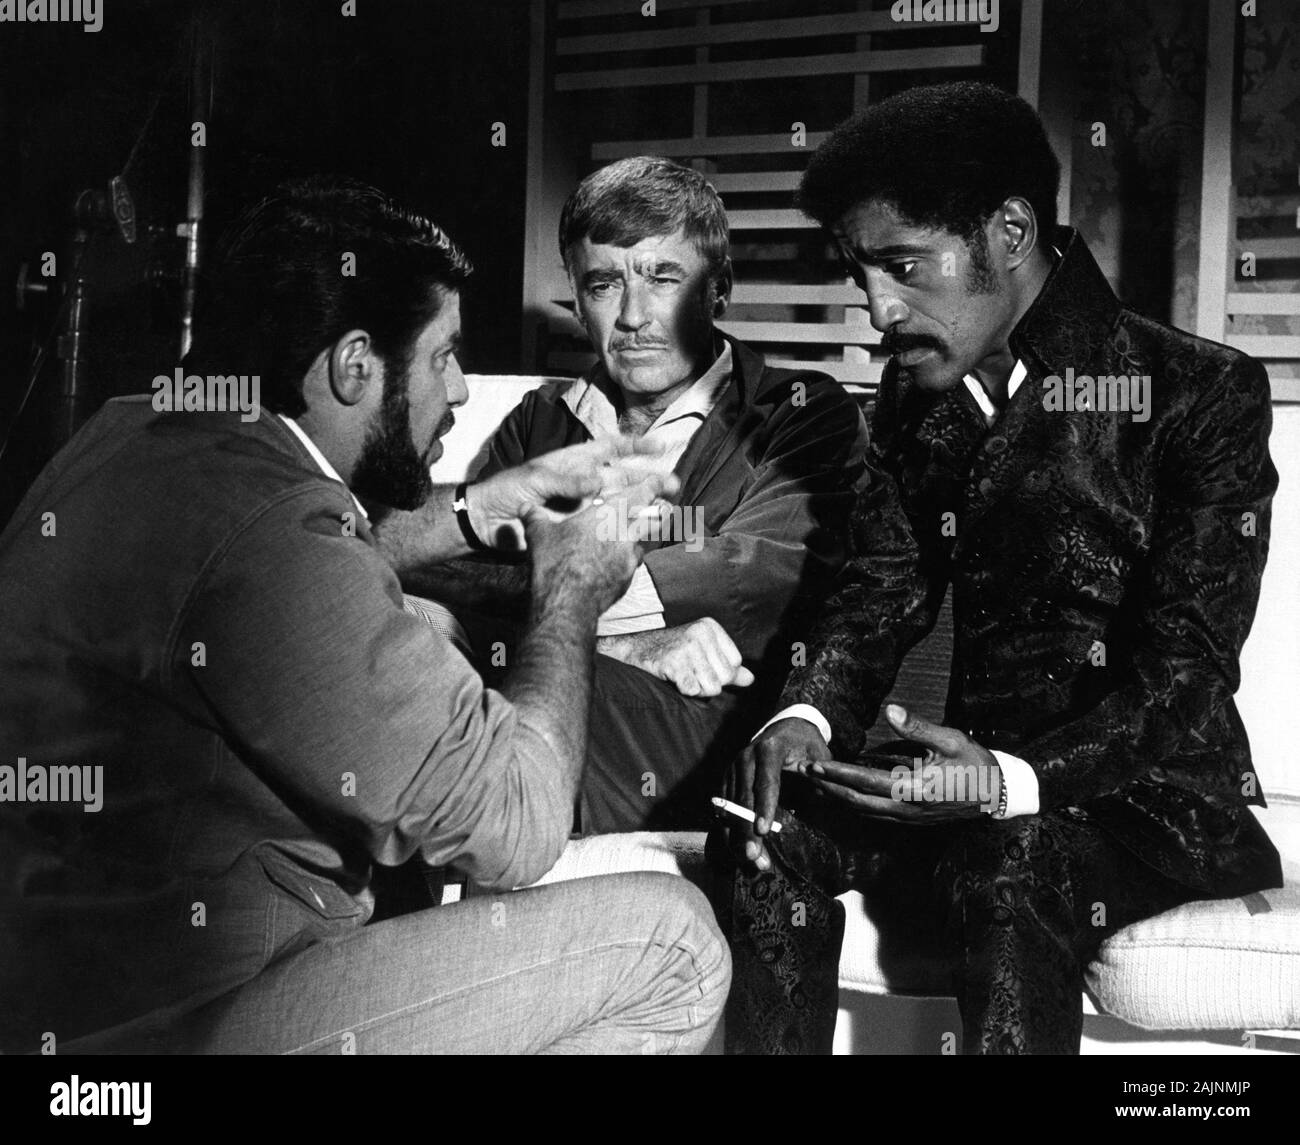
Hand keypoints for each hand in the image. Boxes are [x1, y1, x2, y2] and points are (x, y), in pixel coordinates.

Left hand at [469, 437, 674, 549]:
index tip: (659, 445)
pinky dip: (624, 529)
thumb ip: (566, 481)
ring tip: (667, 509)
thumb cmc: (505, 492)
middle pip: (622, 478)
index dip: (634, 445)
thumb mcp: (534, 480)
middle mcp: (582, 483)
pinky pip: (605, 527)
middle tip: (672, 484)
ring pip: (619, 504)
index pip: (609, 448)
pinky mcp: (577, 528)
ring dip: (642, 506)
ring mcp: (581, 506)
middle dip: (648, 479)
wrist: (486, 522)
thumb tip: (597, 481)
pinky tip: (643, 532)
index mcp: (573, 462)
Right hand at [522, 471, 675, 615]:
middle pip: (657, 518)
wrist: (567, 604)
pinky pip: (634, 565)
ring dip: (646, 537)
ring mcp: (629, 558)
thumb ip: (535, 517)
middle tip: (663, 507)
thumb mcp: (540, 535)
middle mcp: (626, 534)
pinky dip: (629, 560)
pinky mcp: (627, 579)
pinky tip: (618, 562)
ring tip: (639, 535)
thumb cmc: (555, 563)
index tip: (659, 482)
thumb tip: (525, 507)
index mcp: (608, 514)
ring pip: (648, 542)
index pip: (640, 493)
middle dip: (661, 511)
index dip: (652, 486)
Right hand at [599, 617, 754, 697]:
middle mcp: (700, 633)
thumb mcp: (702, 651)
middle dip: (709, 682)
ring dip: (696, 688)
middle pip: (725, 676)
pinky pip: (693, 690)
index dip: (719, 672)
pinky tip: (673, 679)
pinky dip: (684, 690)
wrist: (633, 649)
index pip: (735, 663)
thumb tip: (750, 679)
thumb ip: (728, 665)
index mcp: (710, 627)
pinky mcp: (673, 662)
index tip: (700, 665)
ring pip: (712, 686)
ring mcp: (686, 647)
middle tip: (689, 672)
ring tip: (681, 675)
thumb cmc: (670, 651)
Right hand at [722, 716, 831, 871]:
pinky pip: (724, 810)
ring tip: (752, 864)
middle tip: (754, 858)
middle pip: (743, 798)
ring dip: (738, 838)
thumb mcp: (819, 757)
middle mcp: (745, 758)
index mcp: (769, 749)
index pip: (766, 781)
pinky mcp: (727, 781)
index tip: (763, 830)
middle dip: (746, 831)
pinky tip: (740, 853)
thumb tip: (822, 807)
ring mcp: (732, 770)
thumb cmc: (806, 745)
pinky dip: (731, 832)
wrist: (786, 728)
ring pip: (729, 808)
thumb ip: (820, 780)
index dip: (764, 806)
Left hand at [802, 704, 1000, 821]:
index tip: (814, 764)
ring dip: (835, 796)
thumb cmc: (975, 763)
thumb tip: (891, 710)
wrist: (997, 794)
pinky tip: (839, 793)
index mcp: (915, 789)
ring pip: (862, 811)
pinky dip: (851, 803)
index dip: (837, 773)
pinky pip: (873, 814)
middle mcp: (906, 809)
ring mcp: (907, 818)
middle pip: (856, 801)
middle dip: (826, 787)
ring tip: (812, 782)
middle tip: (801, 773)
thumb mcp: (951, 739)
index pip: (865, 781)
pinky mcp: (909, 820)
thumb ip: (918, 727)